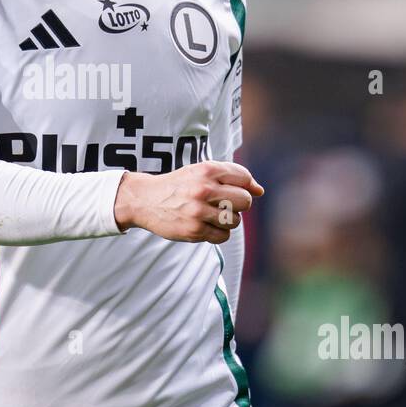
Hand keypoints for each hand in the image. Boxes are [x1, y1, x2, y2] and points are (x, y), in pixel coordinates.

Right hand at [113, 161, 263, 243]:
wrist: (145, 200)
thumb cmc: (179, 185)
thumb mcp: (201, 172)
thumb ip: (231, 177)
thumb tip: (260, 191)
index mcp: (207, 170)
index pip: (244, 178)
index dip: (246, 186)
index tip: (235, 191)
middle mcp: (204, 189)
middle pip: (245, 201)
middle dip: (239, 206)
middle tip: (223, 205)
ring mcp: (199, 211)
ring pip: (236, 221)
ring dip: (228, 221)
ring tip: (211, 216)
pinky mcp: (194, 230)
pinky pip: (223, 236)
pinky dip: (219, 233)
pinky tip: (206, 226)